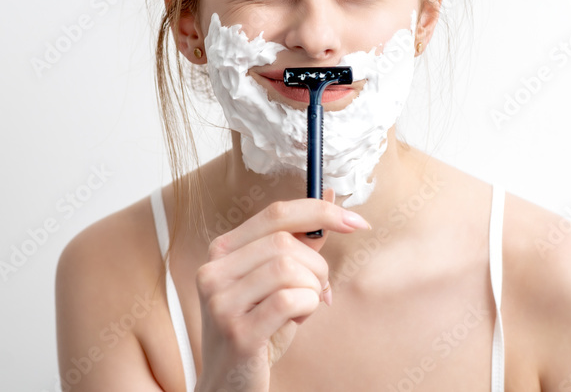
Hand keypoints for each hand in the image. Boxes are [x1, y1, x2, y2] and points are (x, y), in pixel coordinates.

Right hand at [194, 188, 370, 391]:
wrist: (228, 384)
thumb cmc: (258, 329)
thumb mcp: (275, 282)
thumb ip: (298, 243)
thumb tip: (328, 198)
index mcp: (222, 251)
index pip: (275, 214)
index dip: (319, 212)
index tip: (356, 221)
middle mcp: (214, 271)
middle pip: (285, 242)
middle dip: (318, 265)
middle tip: (320, 288)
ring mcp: (221, 302)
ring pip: (288, 268)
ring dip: (312, 288)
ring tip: (305, 306)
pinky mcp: (238, 332)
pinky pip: (290, 300)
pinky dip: (307, 306)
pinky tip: (298, 319)